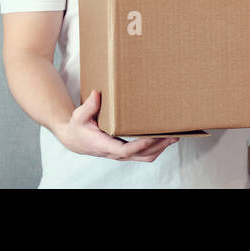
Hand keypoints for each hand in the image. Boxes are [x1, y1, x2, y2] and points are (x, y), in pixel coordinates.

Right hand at [54, 90, 178, 161]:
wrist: (75, 139)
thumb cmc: (78, 127)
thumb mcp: (79, 115)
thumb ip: (88, 106)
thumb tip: (96, 94)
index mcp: (104, 145)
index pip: (124, 150)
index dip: (139, 146)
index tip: (151, 137)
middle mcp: (115, 153)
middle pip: (141, 155)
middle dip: (158, 146)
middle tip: (173, 134)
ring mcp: (122, 154)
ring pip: (145, 156)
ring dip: (161, 148)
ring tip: (174, 136)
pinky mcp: (126, 152)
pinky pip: (144, 154)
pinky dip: (156, 148)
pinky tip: (165, 138)